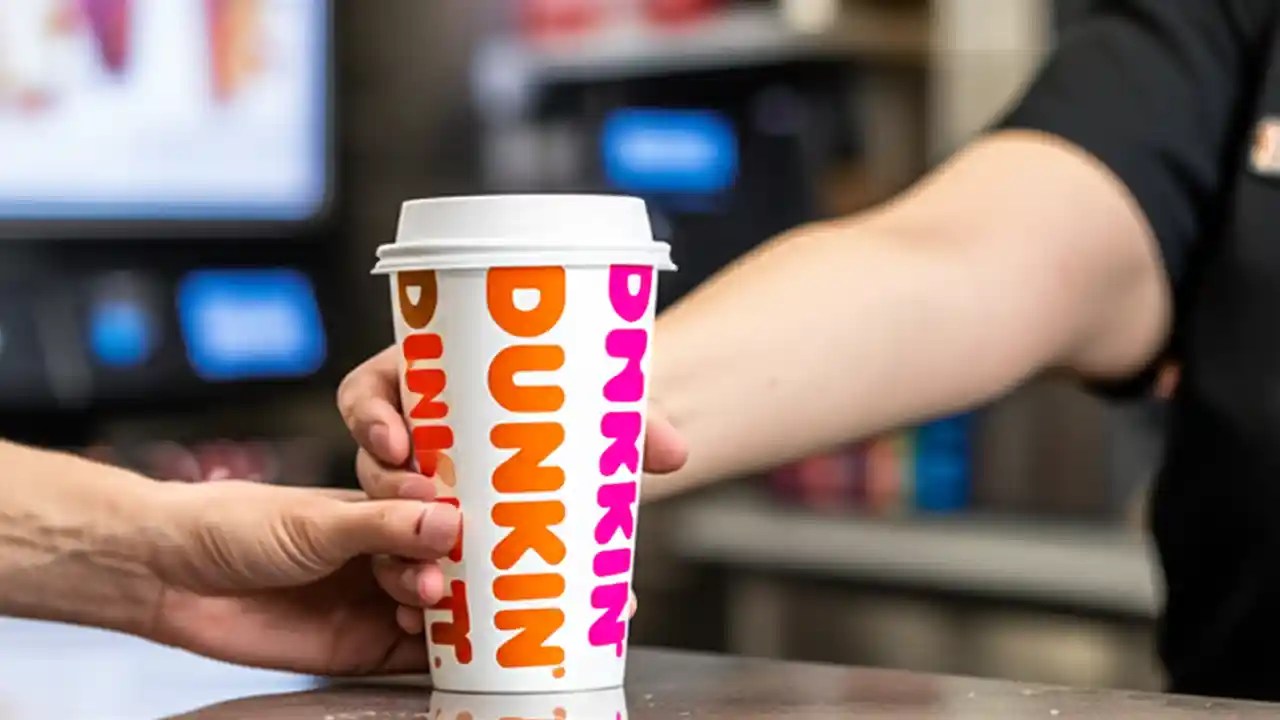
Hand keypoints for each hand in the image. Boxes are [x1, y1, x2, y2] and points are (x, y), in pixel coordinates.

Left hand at [146, 480, 459, 676]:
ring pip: (434, 614)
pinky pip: (410, 658)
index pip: (440, 523)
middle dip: (453, 577)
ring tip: (429, 612)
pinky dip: (433, 658)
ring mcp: (372, 605)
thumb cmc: (234, 526)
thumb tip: (448, 521)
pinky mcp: (357, 651)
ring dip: (444, 616)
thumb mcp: (317, 521)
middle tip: (442, 583)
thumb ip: (384, 525)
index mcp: (380, 514)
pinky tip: (439, 651)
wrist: (168, 575)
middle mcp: (383, 559)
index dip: (463, 532)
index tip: (482, 540)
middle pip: (444, 571)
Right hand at [337, 346, 688, 621]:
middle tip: (429, 506)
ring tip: (436, 575)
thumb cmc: (574, 409)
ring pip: (386, 520)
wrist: (589, 448)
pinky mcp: (432, 540)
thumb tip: (673, 453)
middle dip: (393, 491)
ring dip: (403, 549)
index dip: (371, 416)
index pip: (370, 394)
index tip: (397, 439)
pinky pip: (409, 562)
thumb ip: (633, 424)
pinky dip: (421, 588)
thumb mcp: (595, 406)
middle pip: (376, 464)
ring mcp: (422, 491)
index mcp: (428, 388)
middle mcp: (417, 441)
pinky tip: (434, 615)